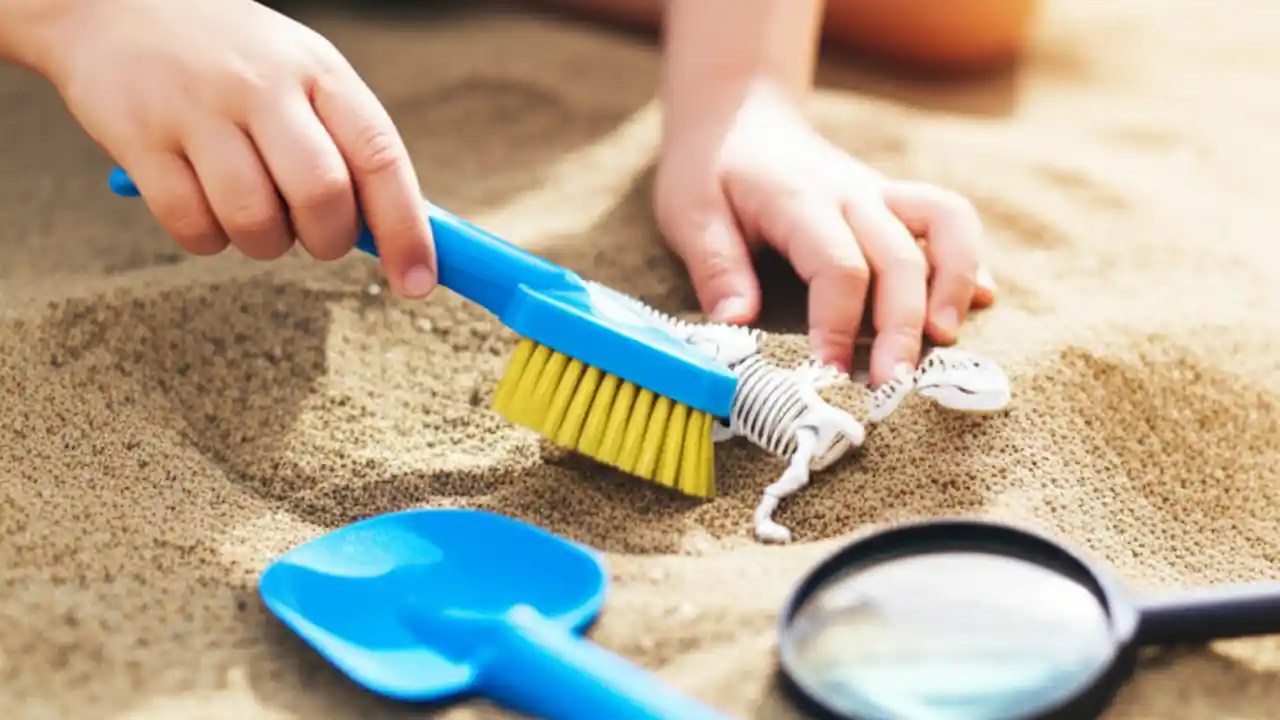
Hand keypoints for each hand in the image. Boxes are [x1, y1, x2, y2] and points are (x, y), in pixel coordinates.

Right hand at [29, 0, 435, 297]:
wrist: (114, 1)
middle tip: (314, 235)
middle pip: (322, 197)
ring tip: (253, 212)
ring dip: (264, 243)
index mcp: (319, 71)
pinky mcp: (140, 139)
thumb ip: (347, 146)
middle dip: (327, 240)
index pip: (381, 159)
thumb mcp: (302, 74)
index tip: (418, 282)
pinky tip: (203, 205)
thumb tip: (395, 235)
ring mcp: (198, 110)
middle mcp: (262, 85)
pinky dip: (208, 239)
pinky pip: (192, 228)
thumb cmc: (231, 56)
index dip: (406, 231)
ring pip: (255, 223)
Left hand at [654, 82, 995, 386]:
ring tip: (946, 340)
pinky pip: (949, 221)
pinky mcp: (895, 202)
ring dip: (955, 281)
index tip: (827, 374)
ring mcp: (881, 194)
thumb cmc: (712, 170)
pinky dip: (968, 261)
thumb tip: (736, 324)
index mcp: (801, 200)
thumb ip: (716, 267)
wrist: (739, 116)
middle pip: (899, 260)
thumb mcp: (689, 213)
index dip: (837, 326)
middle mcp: (853, 194)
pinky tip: (981, 298)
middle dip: (902, 329)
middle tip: (893, 388)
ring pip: (947, 223)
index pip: (837, 266)